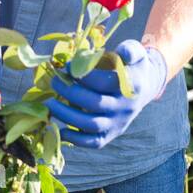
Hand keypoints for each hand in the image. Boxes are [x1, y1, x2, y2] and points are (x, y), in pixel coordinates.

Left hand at [44, 40, 169, 148]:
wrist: (143, 88)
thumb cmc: (131, 66)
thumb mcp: (135, 52)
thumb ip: (130, 50)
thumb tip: (123, 52)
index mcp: (132, 85)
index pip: (105, 82)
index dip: (84, 75)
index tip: (67, 66)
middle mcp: (126, 107)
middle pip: (95, 103)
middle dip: (70, 92)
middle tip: (54, 82)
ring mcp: (118, 123)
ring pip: (91, 124)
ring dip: (67, 115)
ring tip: (50, 104)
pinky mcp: (111, 134)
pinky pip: (93, 142)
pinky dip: (75, 139)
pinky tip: (59, 129)